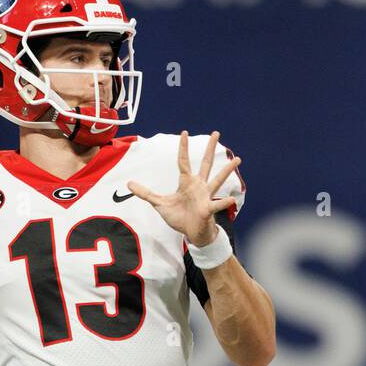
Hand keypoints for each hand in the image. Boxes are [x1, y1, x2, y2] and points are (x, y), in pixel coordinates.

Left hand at [127, 130, 241, 247]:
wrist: (191, 233)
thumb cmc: (179, 217)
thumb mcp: (159, 204)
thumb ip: (145, 193)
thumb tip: (129, 184)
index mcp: (187, 183)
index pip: (184, 161)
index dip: (184, 148)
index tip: (185, 133)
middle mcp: (199, 186)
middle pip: (206, 164)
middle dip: (210, 148)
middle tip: (216, 133)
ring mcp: (205, 196)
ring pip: (217, 180)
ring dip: (227, 170)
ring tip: (237, 159)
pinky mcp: (208, 209)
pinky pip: (217, 205)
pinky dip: (224, 202)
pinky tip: (231, 199)